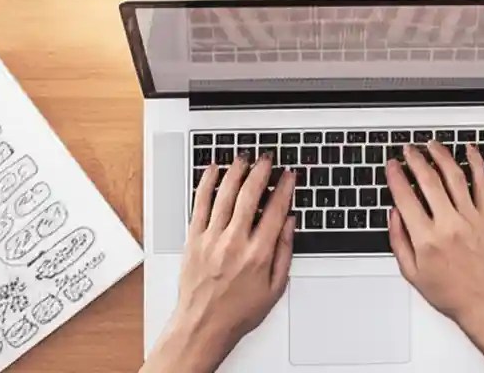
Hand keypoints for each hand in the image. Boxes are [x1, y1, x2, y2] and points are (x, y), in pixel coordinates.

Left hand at [142, 154, 296, 372]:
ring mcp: (212, 239)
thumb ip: (284, 252)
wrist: (203, 325)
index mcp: (258, 254)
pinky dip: (207, 184)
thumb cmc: (238, 311)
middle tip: (267, 160)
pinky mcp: (194, 239)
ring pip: (225, 195)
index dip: (285, 188)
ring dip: (236, 172)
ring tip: (244, 158)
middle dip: (262, 172)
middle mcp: (235, 242)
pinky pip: (200, 204)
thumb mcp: (275, 287)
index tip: (289, 175)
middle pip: (250, 195)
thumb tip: (289, 223)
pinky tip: (213, 170)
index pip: (275, 210)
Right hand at [387, 141, 483, 372]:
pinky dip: (477, 164)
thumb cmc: (451, 292)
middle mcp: (448, 225)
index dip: (395, 177)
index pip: (406, 198)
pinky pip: (483, 185)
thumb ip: (399, 241)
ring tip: (431, 145)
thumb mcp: (412, 273)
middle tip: (408, 150)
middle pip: (428, 181)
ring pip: (454, 177)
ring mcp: (470, 219)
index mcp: (426, 239)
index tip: (391, 165)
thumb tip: (393, 215)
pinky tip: (470, 151)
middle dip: (415, 160)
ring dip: (441, 155)